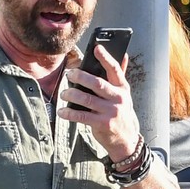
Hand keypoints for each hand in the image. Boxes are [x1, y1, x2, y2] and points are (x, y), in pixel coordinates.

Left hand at [58, 44, 140, 162]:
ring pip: (87, 100)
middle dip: (81, 77)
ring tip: (63, 93)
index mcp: (123, 88)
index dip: (106, 58)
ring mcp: (110, 112)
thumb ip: (121, 75)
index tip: (96, 48)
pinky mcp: (102, 125)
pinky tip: (62, 111)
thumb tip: (124, 54)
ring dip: (72, 95)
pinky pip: (82, 117)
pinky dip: (70, 114)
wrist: (127, 140)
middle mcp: (118, 98)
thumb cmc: (122, 113)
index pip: (114, 69)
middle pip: (97, 84)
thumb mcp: (124, 95)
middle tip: (69, 74)